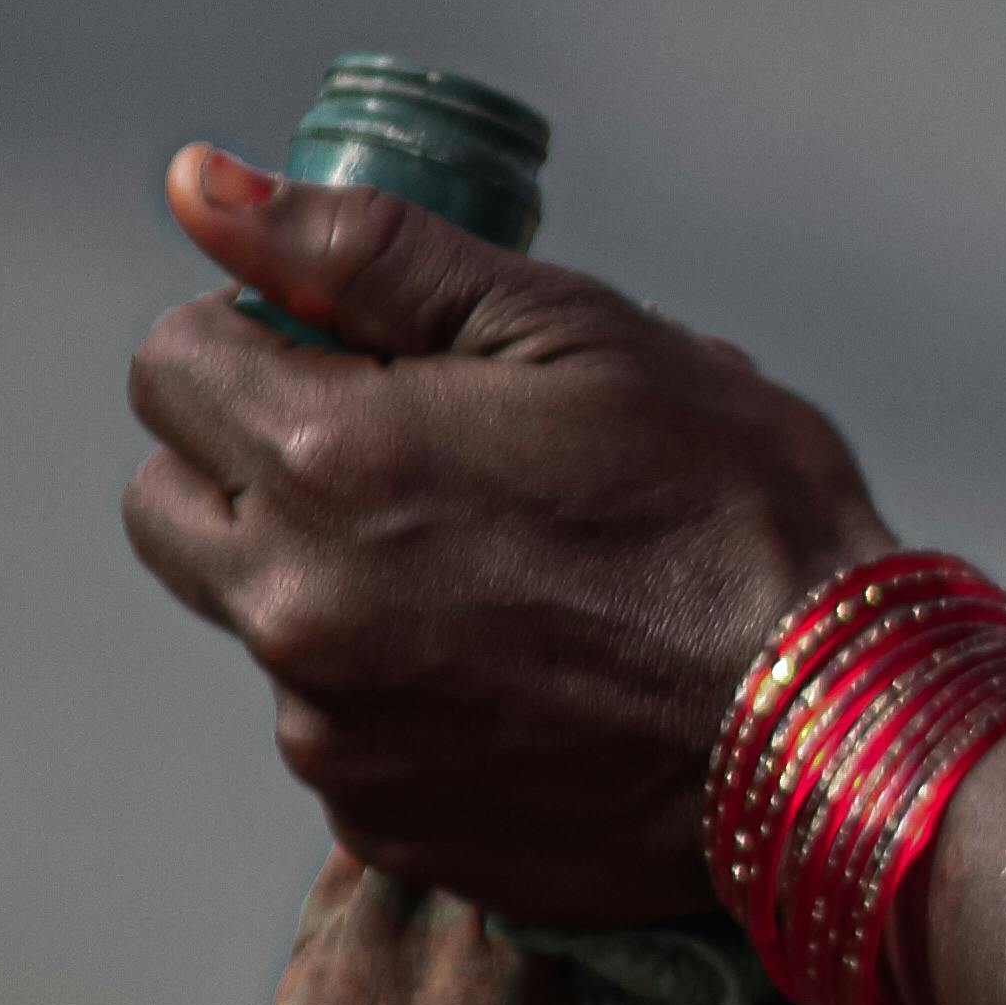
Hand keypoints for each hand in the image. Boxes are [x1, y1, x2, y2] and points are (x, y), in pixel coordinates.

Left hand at [122, 146, 892, 917]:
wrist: (836, 732)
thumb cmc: (736, 506)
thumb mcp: (576, 330)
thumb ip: (367, 252)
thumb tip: (197, 182)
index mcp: (330, 464)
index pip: (170, 367)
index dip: (259, 335)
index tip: (359, 352)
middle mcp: (297, 609)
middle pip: (168, 505)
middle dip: (251, 460)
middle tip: (406, 454)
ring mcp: (334, 731)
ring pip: (264, 620)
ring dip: (339, 579)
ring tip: (507, 574)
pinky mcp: (384, 822)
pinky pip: (342, 727)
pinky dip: (402, 688)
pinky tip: (528, 668)